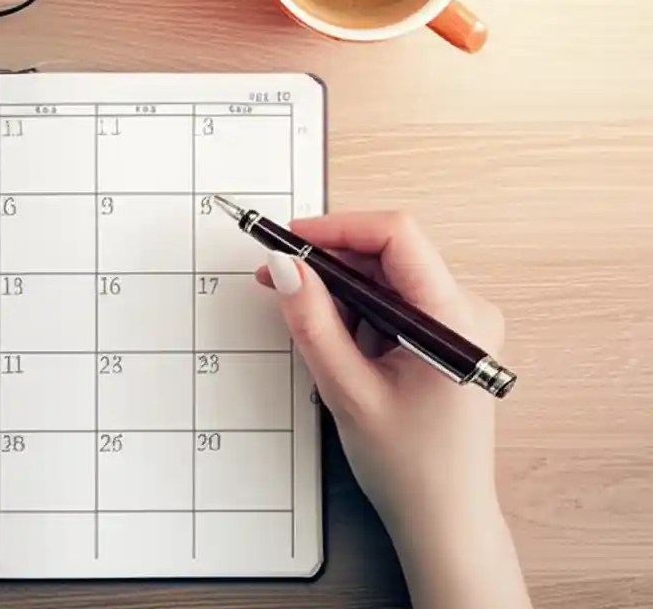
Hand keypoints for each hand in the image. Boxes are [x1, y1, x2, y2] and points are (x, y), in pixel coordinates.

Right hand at [258, 211, 530, 608]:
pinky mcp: (446, 335)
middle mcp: (468, 311)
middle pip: (390, 254)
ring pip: (388, 277)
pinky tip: (339, 343)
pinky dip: (358, 311)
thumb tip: (284, 268)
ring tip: (307, 323)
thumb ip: (313, 323)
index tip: (288, 239)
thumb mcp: (348, 391)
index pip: (397, 237)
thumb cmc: (410, 466)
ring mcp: (460, 323)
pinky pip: (395, 301)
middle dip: (329, 261)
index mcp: (456, 320)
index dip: (337, 228)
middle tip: (276, 276)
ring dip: (341, 290)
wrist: (443, 515)